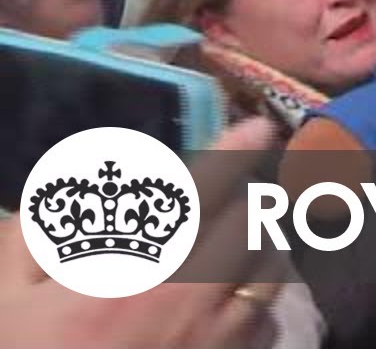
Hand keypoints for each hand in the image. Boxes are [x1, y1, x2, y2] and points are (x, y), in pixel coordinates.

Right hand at [0, 118, 285, 348]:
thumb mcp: (4, 299)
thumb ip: (30, 239)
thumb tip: (52, 205)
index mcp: (140, 262)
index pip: (206, 187)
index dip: (238, 149)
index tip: (260, 126)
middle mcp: (195, 291)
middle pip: (255, 222)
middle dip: (250, 198)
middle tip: (237, 192)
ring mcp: (220, 336)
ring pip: (270, 270)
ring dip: (260, 246)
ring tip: (240, 239)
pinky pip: (264, 322)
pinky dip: (257, 302)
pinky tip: (233, 303)